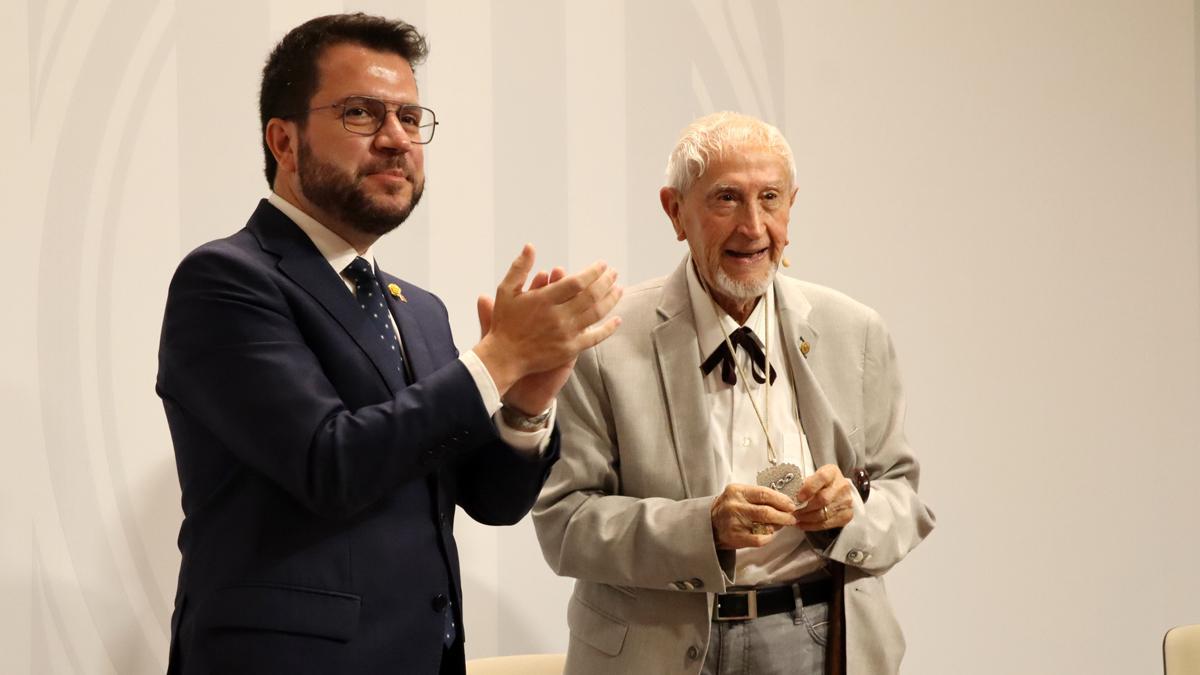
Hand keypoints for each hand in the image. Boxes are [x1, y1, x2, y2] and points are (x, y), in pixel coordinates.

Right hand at [474, 245, 621, 393]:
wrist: (504, 357)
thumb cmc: (505, 322)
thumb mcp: (506, 291)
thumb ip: (520, 268)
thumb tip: (530, 246)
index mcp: (544, 299)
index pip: (577, 281)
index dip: (593, 271)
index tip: (602, 264)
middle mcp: (557, 316)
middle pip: (591, 295)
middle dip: (606, 281)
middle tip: (614, 273)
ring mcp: (565, 334)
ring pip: (596, 314)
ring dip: (611, 300)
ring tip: (619, 289)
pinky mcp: (570, 349)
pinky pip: (595, 337)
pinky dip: (609, 328)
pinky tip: (618, 319)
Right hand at [711, 484, 797, 549]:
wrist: (710, 524)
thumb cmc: (729, 508)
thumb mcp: (739, 494)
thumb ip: (758, 496)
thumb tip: (784, 502)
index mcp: (737, 491)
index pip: (764, 493)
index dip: (781, 500)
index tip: (791, 505)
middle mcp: (735, 506)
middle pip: (766, 511)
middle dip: (784, 515)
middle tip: (791, 517)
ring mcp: (735, 522)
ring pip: (765, 525)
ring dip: (778, 526)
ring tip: (781, 525)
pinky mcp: (736, 537)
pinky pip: (759, 539)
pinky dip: (768, 537)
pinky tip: (769, 534)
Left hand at [791, 464, 854, 530]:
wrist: (838, 491)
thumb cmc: (820, 483)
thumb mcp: (813, 477)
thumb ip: (804, 483)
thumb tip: (791, 496)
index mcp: (832, 472)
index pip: (822, 477)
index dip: (809, 488)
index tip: (798, 497)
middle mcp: (842, 486)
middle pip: (823, 499)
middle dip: (805, 508)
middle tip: (793, 512)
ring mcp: (846, 501)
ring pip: (824, 514)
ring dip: (806, 518)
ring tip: (796, 519)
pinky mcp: (846, 515)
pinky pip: (827, 523)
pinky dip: (812, 526)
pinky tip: (803, 524)